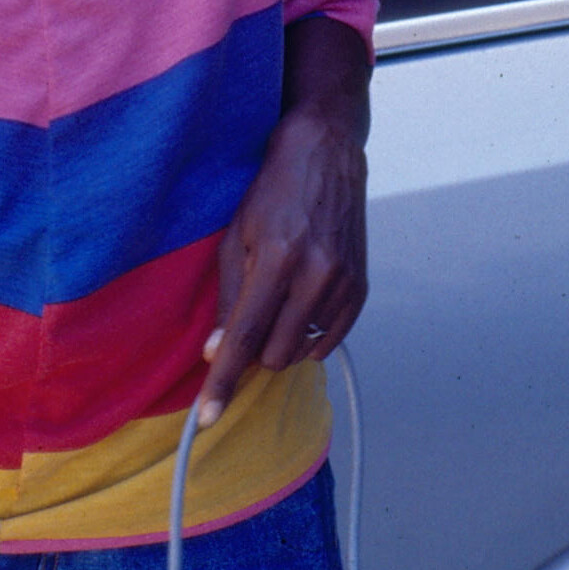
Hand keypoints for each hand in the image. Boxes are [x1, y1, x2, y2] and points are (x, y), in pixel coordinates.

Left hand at [197, 107, 367, 427]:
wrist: (326, 152)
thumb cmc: (271, 190)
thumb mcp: (236, 234)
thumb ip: (228, 297)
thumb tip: (217, 353)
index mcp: (277, 257)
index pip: (244, 337)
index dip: (223, 380)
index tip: (208, 417)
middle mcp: (316, 274)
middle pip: (273, 354)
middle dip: (252, 349)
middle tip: (247, 312)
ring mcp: (344, 281)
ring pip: (300, 351)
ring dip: (279, 341)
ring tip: (274, 298)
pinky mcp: (361, 286)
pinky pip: (329, 340)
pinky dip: (307, 336)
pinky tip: (298, 306)